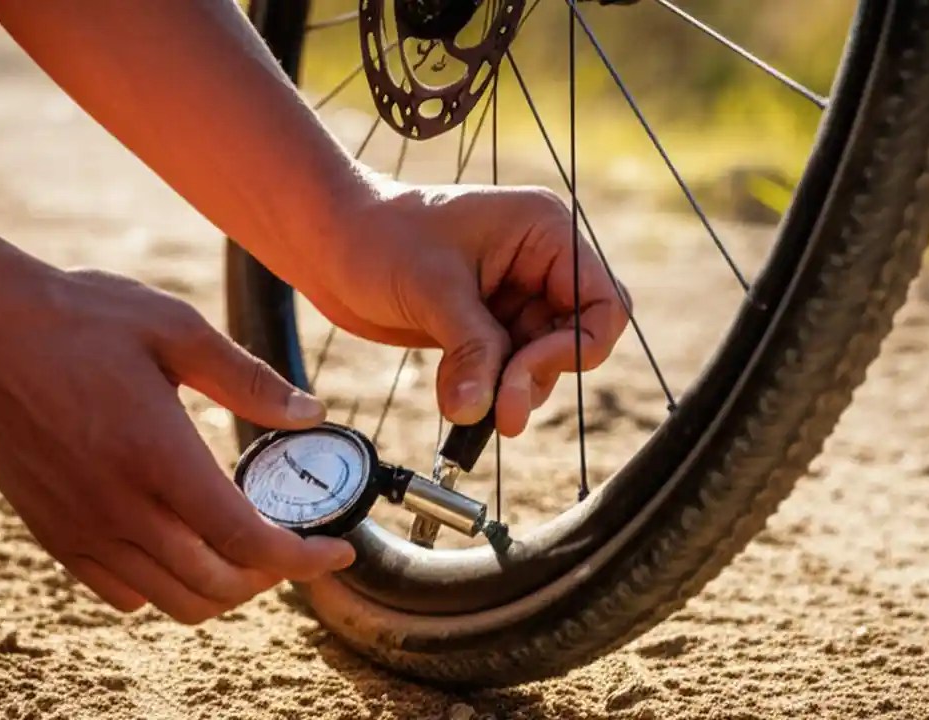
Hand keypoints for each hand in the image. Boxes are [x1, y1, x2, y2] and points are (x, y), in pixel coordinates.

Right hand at [0, 262, 353, 622]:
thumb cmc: (80, 319)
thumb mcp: (175, 329)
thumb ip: (248, 379)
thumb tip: (310, 413)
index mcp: (160, 459)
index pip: (251, 544)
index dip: (306, 559)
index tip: (337, 552)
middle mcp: (120, 509)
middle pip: (217, 586)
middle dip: (271, 577)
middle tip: (292, 543)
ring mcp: (82, 529)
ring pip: (172, 601)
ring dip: (223, 588)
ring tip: (244, 550)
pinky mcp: (54, 533)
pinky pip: (123, 593)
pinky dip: (167, 587)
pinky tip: (181, 545)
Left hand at [296, 179, 629, 436]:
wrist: (326, 240)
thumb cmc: (377, 236)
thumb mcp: (431, 289)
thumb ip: (468, 349)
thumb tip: (479, 411)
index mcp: (545, 231)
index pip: (601, 305)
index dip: (575, 349)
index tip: (524, 375)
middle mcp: (540, 262)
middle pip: (576, 339)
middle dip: (538, 375)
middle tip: (500, 412)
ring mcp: (514, 295)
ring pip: (543, 362)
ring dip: (511, 388)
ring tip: (465, 398)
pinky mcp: (487, 324)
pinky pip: (508, 369)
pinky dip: (488, 388)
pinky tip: (455, 392)